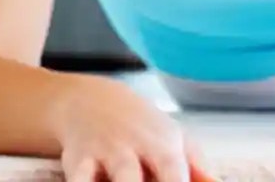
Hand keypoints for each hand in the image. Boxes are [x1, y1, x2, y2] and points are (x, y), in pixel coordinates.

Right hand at [53, 75, 213, 181]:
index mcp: (164, 147)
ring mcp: (106, 154)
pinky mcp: (77, 161)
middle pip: (137, 178)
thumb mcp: (174, 140)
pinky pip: (78, 180)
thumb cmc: (143, 130)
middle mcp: (134, 148)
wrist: (92, 101)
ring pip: (116, 179)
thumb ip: (197, 167)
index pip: (174, 176)